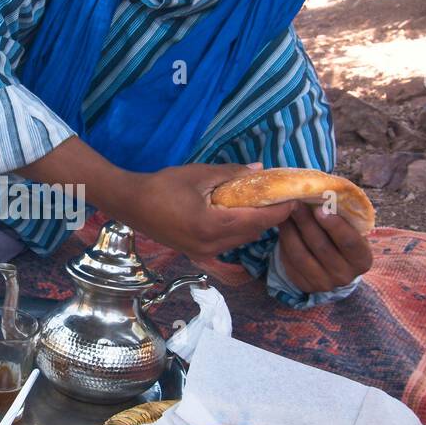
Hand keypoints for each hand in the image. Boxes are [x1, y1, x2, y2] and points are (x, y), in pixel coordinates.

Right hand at [128, 161, 295, 259]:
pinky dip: (238, 232)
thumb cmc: (163, 185)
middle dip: (270, 217)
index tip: (294, 197)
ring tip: (262, 205)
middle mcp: (212, 245)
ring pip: (241, 241)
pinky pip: (226, 246)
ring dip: (254, 225)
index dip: (280, 210)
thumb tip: (260, 170)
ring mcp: (203, 253)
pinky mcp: (196, 254)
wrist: (131, 204)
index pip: (258, 220)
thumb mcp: (200, 174)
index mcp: (214, 225)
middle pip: (253, 233)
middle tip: (281, 198)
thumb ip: (231, 174)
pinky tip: (240, 218)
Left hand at [277, 201, 372, 293]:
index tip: (320, 208)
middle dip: (306, 223)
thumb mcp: (349, 229)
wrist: (333, 264)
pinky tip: (282, 227)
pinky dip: (284, 243)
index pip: (349, 242)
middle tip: (295, 203)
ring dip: (290, 231)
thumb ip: (341, 217)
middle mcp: (345, 275)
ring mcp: (324, 284)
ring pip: (301, 255)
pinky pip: (289, 262)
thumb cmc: (342, 238)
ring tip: (284, 212)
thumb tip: (321, 194)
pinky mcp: (304, 285)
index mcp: (362, 259)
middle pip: (322, 247)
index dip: (335, 225)